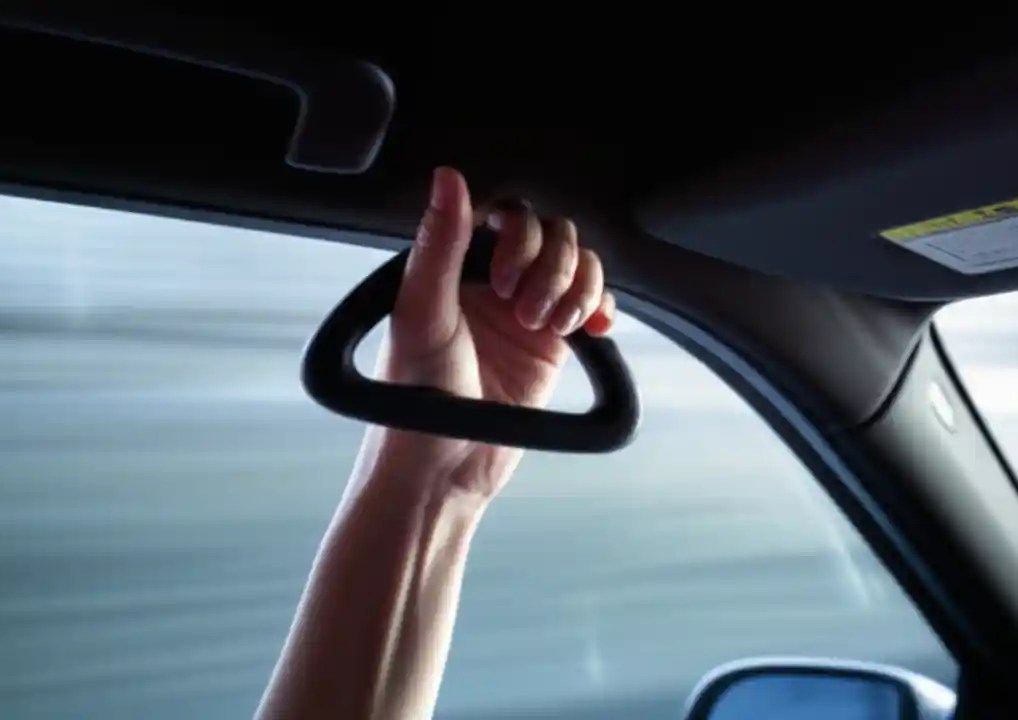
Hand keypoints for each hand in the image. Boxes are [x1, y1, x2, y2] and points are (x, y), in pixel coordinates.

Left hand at [367, 167, 615, 498]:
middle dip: (550, 266)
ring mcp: (525, 309)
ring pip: (576, 263)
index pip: (504, 217)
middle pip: (550, 233)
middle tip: (526, 310)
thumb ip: (438, 245)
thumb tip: (446, 179)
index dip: (517, 238)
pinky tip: (593, 327)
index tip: (503, 278)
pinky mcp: (553, 343)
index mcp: (453, 265)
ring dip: (577, 286)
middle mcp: (490, 281)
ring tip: (552, 326)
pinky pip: (592, 303)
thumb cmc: (416, 397)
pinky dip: (602, 307)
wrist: (444, 469)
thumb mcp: (422, 314)